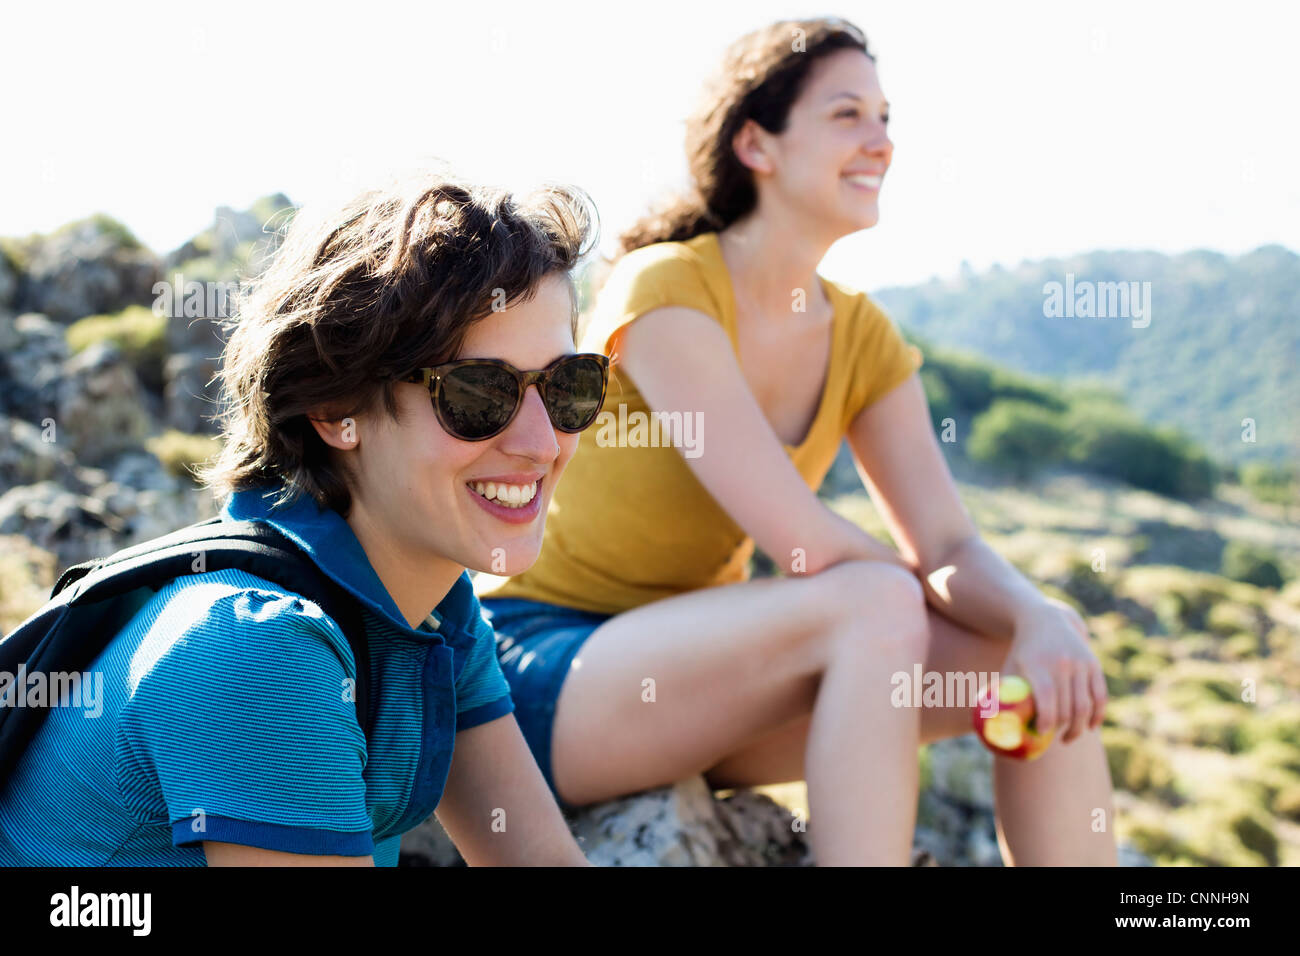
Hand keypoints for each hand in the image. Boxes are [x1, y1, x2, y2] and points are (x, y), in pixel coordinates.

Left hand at [1003, 597, 1106, 743]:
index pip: (1046, 697)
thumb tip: (990, 726)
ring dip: (1078, 727)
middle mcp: (1061, 663)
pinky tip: (1089, 727)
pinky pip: (1100, 696)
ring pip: (1085, 705)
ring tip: (1067, 738)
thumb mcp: (1009, 668)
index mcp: (1036, 664)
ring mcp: (1080, 663)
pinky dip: (1097, 715)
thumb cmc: (1022, 653)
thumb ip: (1001, 695)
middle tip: (1053, 739)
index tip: (1041, 733)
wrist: (1044, 620)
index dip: (1046, 719)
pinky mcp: (1094, 664)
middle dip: (1061, 728)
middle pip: (1066, 706)